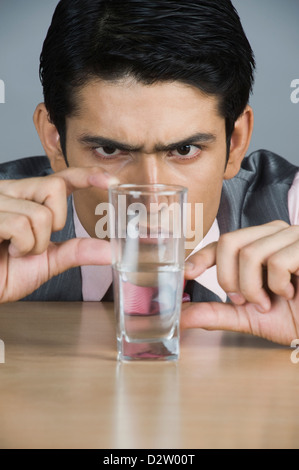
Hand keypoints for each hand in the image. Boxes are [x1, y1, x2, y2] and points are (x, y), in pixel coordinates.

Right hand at [0, 167, 113, 301]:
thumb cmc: (4, 272)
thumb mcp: (47, 261)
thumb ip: (77, 251)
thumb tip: (110, 251)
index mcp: (27, 199)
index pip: (60, 179)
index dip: (85, 175)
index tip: (109, 180)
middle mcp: (11, 192)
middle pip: (55, 187)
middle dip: (55, 223)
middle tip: (35, 242)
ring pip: (40, 213)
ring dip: (35, 244)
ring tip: (15, 252)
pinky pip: (20, 224)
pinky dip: (22, 246)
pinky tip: (6, 251)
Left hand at [182, 221, 298, 344]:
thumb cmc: (296, 316)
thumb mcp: (250, 317)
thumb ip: (216, 313)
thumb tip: (181, 315)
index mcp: (258, 245)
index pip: (222, 242)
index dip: (201, 256)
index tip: (186, 275)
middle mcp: (274, 234)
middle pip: (229, 241)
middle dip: (227, 278)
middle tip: (241, 300)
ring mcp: (293, 236)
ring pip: (249, 253)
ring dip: (252, 287)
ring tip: (267, 302)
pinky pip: (277, 261)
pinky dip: (277, 285)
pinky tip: (291, 293)